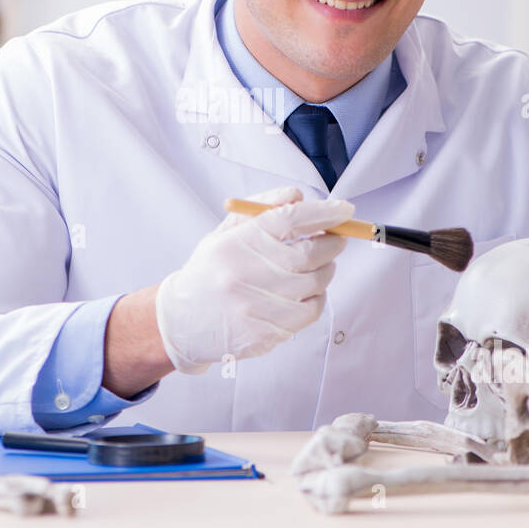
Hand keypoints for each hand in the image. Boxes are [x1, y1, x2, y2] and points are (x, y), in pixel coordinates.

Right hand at [155, 186, 353, 373]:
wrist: (184, 322)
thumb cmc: (210, 271)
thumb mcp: (226, 232)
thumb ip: (263, 208)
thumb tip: (300, 196)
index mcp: (237, 242)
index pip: (291, 220)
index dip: (324, 213)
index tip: (344, 210)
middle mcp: (247, 273)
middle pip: (311, 253)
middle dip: (333, 242)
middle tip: (335, 237)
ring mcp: (259, 306)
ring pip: (317, 282)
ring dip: (324, 270)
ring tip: (311, 266)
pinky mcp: (269, 331)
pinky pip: (312, 309)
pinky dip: (316, 296)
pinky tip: (301, 291)